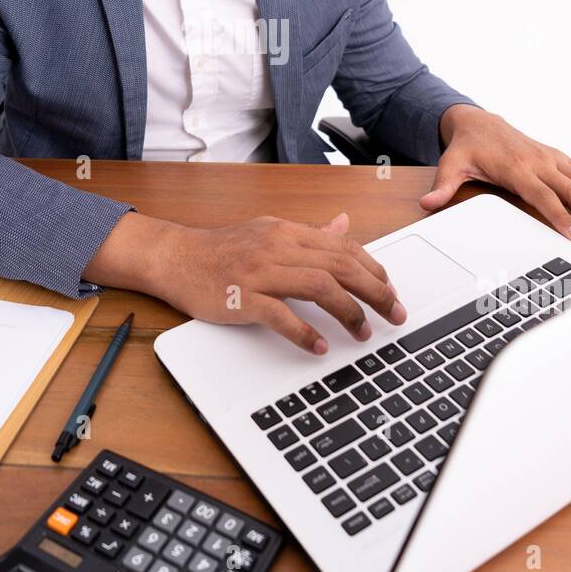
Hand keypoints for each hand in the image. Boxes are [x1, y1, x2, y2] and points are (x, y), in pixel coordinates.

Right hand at [89, 208, 406, 354]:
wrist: (175, 257)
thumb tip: (345, 225)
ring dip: (348, 312)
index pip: (343, 247)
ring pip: (318, 286)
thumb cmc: (221, 249)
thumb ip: (309, 233)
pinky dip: (303, 332)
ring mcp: (260, 271)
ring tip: (364, 333)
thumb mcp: (269, 232)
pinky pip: (279, 314)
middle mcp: (278, 246)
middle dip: (375, 291)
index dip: (374, 270)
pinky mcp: (241, 297)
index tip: (390, 290)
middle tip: (395, 314)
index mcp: (287, 231)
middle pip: (340, 266)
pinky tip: (318, 347)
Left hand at [421, 105, 570, 258]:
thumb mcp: (450, 165)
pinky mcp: (561, 160)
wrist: (479, 122)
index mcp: (516, 167)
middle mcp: (541, 162)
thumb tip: (427, 203)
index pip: (544, 195)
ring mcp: (554, 159)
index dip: (561, 217)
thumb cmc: (467, 147)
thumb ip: (442, 186)